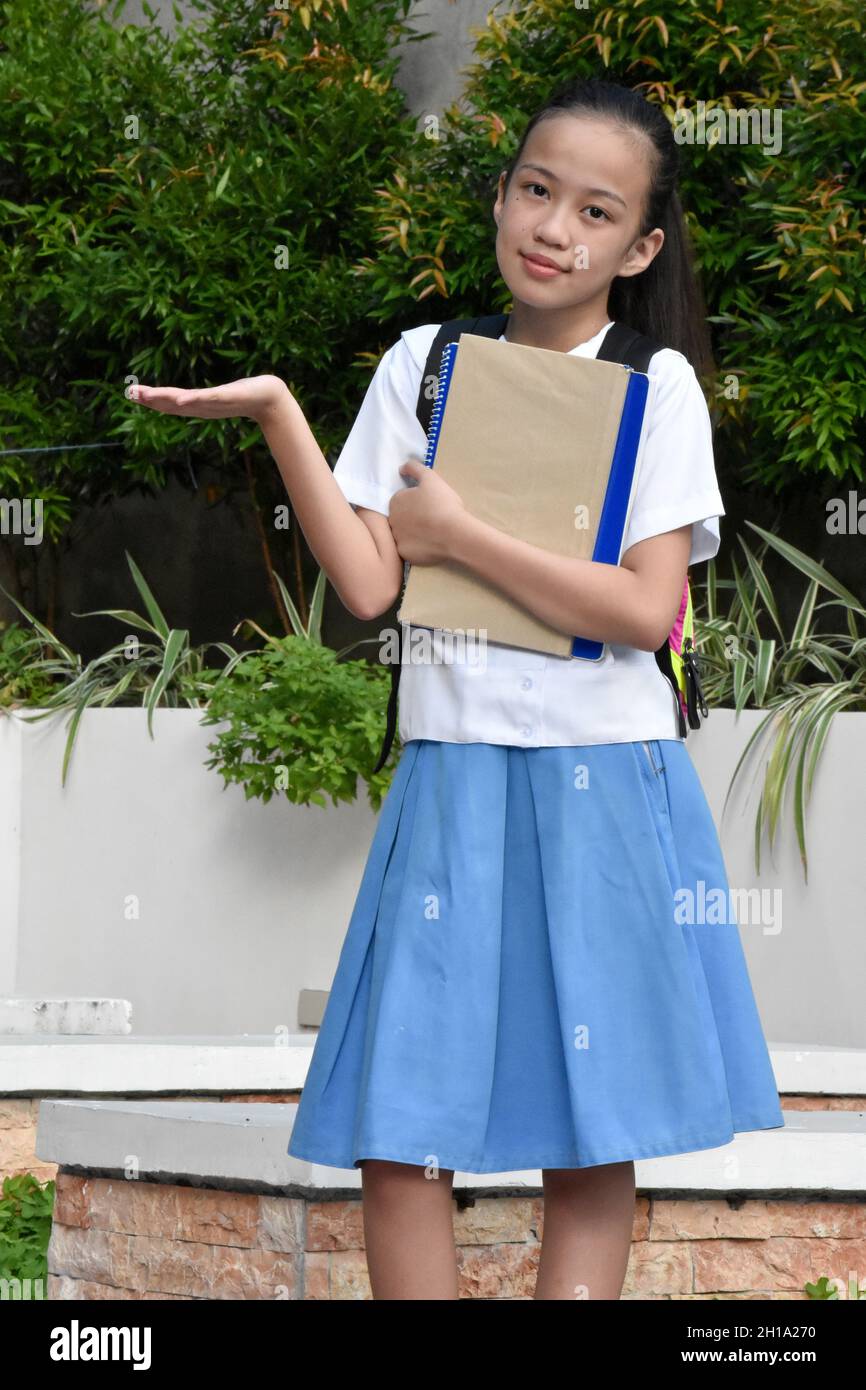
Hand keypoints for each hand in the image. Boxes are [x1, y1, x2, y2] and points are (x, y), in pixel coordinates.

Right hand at [128, 373, 288, 423]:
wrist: (271, 398)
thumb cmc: (246, 394)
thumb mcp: (219, 395)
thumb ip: (203, 397)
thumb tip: (189, 397)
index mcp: (199, 405)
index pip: (170, 402)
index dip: (151, 399)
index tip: (131, 393)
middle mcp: (204, 407)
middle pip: (173, 403)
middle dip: (151, 399)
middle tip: (130, 394)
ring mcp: (216, 403)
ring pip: (187, 402)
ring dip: (167, 399)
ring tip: (148, 396)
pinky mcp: (230, 397)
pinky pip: (210, 398)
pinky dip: (196, 400)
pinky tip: (183, 399)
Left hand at [388, 457, 467, 563]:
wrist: (454, 533)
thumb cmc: (443, 503)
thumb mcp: (431, 478)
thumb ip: (414, 468)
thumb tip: (401, 468)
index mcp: (395, 501)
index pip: (402, 500)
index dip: (416, 502)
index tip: (430, 505)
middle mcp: (391, 520)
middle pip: (401, 518)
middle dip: (413, 517)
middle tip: (432, 518)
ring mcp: (397, 538)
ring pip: (404, 534)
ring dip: (415, 533)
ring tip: (433, 532)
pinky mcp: (404, 554)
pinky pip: (410, 549)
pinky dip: (418, 547)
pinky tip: (431, 544)